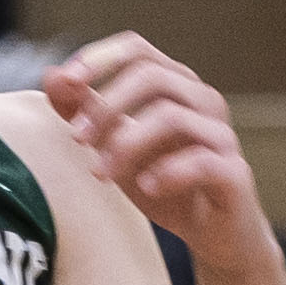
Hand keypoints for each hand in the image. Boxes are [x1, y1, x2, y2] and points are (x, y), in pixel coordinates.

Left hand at [45, 34, 279, 284]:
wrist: (213, 235)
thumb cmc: (163, 182)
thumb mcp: (115, 147)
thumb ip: (85, 112)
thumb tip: (51, 75)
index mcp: (175, 84)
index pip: (137, 49)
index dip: (99, 58)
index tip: (65, 82)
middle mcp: (202, 99)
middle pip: (151, 75)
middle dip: (106, 105)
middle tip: (76, 139)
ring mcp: (221, 135)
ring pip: (171, 116)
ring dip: (126, 144)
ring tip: (101, 175)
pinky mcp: (234, 173)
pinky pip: (201, 161)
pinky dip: (167, 172)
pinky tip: (146, 188)